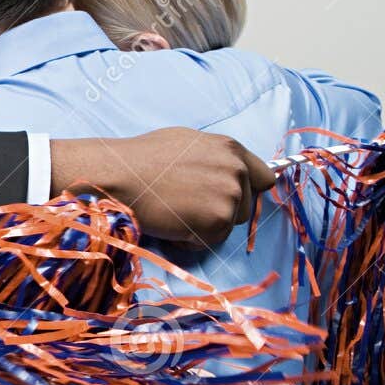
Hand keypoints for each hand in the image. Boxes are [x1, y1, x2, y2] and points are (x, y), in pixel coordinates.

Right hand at [48, 128, 276, 246]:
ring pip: (228, 226)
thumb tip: (224, 172)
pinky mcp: (218, 221)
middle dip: (220, 212)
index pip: (264, 177)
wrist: (120, 174)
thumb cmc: (142, 158)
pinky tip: (170, 223)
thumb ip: (214, 157)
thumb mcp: (186, 143)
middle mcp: (237, 170)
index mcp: (231, 148)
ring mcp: (230, 196)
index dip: (248, 191)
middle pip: (245, 207)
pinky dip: (191, 239)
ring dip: (205, 226)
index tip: (229, 199)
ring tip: (175, 212)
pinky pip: (210, 241)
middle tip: (186, 206)